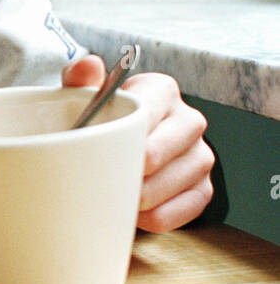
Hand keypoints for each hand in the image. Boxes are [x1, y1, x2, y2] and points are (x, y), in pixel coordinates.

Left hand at [62, 55, 214, 231]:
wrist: (117, 150)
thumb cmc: (101, 121)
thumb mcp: (85, 95)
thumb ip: (81, 79)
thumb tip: (89, 65)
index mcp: (162, 91)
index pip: (144, 113)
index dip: (116, 137)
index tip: (96, 150)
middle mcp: (189, 121)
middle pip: (154, 155)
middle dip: (120, 171)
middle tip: (95, 178)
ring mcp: (200, 157)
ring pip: (160, 189)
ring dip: (128, 198)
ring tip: (109, 191)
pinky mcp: (202, 191)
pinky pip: (169, 215)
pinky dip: (142, 218)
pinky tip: (129, 207)